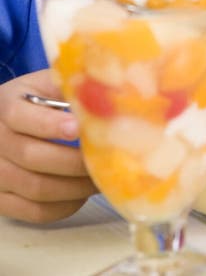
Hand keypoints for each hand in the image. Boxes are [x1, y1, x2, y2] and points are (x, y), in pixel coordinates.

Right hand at [0, 69, 95, 222]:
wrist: (5, 126)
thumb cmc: (34, 101)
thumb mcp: (44, 84)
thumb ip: (67, 87)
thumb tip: (106, 94)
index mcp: (5, 105)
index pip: (20, 117)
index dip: (49, 124)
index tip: (78, 128)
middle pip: (32, 156)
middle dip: (74, 161)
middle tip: (106, 158)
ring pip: (36, 188)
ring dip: (75, 187)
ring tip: (101, 177)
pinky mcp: (2, 201)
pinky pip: (36, 212)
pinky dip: (65, 205)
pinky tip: (84, 193)